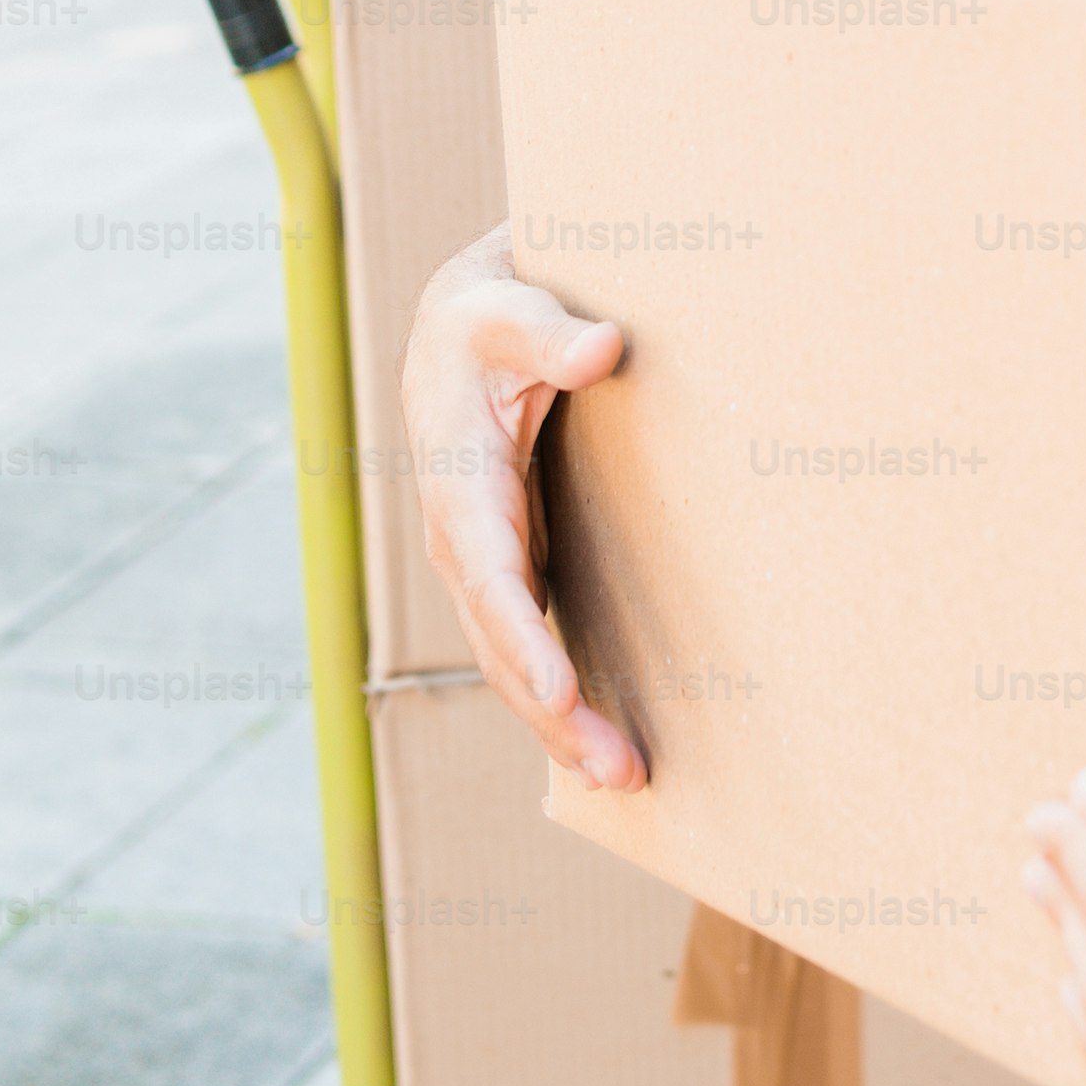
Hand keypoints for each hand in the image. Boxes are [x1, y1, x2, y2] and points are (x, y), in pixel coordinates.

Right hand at [403, 222, 640, 787]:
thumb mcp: (508, 307)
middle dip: (554, 712)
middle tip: (618, 769)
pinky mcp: (513, 569)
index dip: (522, 638)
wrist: (459, 330)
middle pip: (502, 643)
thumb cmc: (486, 317)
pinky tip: (612, 743)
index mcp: (457, 480)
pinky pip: (533, 646)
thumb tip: (603, 348)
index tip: (560, 692)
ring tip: (628, 779)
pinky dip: (565, 699)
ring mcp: (486, 563)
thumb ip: (550, 330)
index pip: (487, 574)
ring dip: (564, 725)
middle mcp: (462, 539)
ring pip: (515, 660)